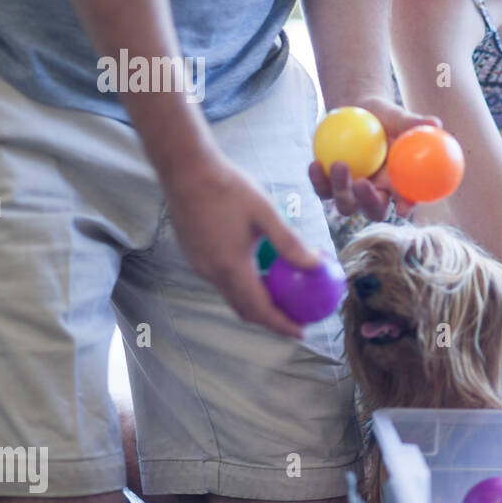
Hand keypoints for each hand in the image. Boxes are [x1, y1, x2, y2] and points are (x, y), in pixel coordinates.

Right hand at [164, 152, 323, 338]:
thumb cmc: (228, 187)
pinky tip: (260, 274)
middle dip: (270, 320)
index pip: (259, 309)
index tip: (302, 333)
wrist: (185, 170)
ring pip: (231, 295)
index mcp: (230, 266)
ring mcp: (199, 264)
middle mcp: (211, 272)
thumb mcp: (266, 213)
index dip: (281, 325)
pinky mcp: (194, 255)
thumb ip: (289, 242)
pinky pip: (222, 280)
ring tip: (282, 300)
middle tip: (296, 319)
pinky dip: (243, 287)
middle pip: (244, 309)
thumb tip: (316, 264)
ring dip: (256, 304)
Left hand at [308, 97, 442, 219]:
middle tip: (363, 184)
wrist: (356, 114)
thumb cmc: (384, 117)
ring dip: (341, 190)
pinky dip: (318, 180)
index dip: (406, 206)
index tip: (403, 206)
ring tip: (339, 164)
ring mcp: (351, 193)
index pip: (406, 200)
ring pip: (345, 205)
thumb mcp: (398, 117)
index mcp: (398, 185)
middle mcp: (376, 195)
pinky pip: (322, 189)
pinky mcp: (329, 185)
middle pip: (374, 211)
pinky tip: (315, 164)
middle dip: (368, 203)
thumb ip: (414, 123)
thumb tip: (436, 123)